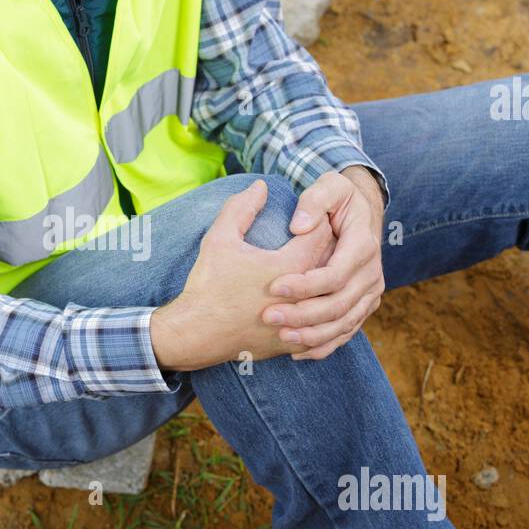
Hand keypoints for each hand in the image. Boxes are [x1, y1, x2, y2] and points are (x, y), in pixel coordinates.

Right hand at [150, 179, 335, 370]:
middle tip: (317, 236)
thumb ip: (242, 208)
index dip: (318, 221)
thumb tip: (262, 186)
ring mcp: (300, 322)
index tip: (311, 217)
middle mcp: (304, 295)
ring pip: (328, 297)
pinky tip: (308, 300)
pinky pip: (318, 324)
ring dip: (326, 281)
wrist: (196, 334)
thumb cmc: (208, 285)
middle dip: (327, 249)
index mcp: (291, 266)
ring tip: (318, 268)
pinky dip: (317, 310)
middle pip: (332, 264)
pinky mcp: (293, 342)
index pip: (322, 234)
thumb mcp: (220, 238)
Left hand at [261, 166, 384, 359]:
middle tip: (269, 317)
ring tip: (281, 338)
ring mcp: (369, 293)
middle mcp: (371, 274)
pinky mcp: (362, 306)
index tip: (273, 287)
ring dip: (312, 335)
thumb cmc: (338, 198)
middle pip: (339, 305)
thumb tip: (298, 227)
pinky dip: (323, 346)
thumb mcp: (329, 187)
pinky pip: (345, 332)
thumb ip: (313, 201)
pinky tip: (297, 353)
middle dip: (303, 314)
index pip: (335, 274)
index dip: (305, 284)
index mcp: (363, 246)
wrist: (360, 212)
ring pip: (343, 323)